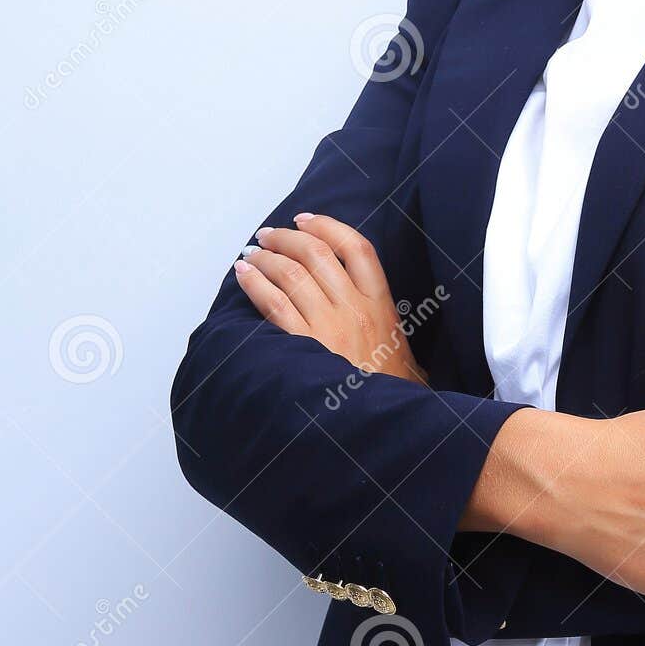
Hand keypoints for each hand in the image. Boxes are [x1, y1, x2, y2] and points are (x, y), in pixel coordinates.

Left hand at [234, 213, 428, 385]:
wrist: (386, 425)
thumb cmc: (390, 390)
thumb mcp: (399, 344)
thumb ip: (380, 315)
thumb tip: (361, 295)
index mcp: (380, 304)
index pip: (356, 248)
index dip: (328, 226)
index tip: (306, 220)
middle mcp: (354, 309)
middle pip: (316, 254)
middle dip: (287, 238)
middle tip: (269, 235)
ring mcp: (328, 328)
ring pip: (292, 274)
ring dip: (267, 257)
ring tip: (252, 254)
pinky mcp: (304, 348)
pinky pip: (274, 304)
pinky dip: (255, 283)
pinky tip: (244, 275)